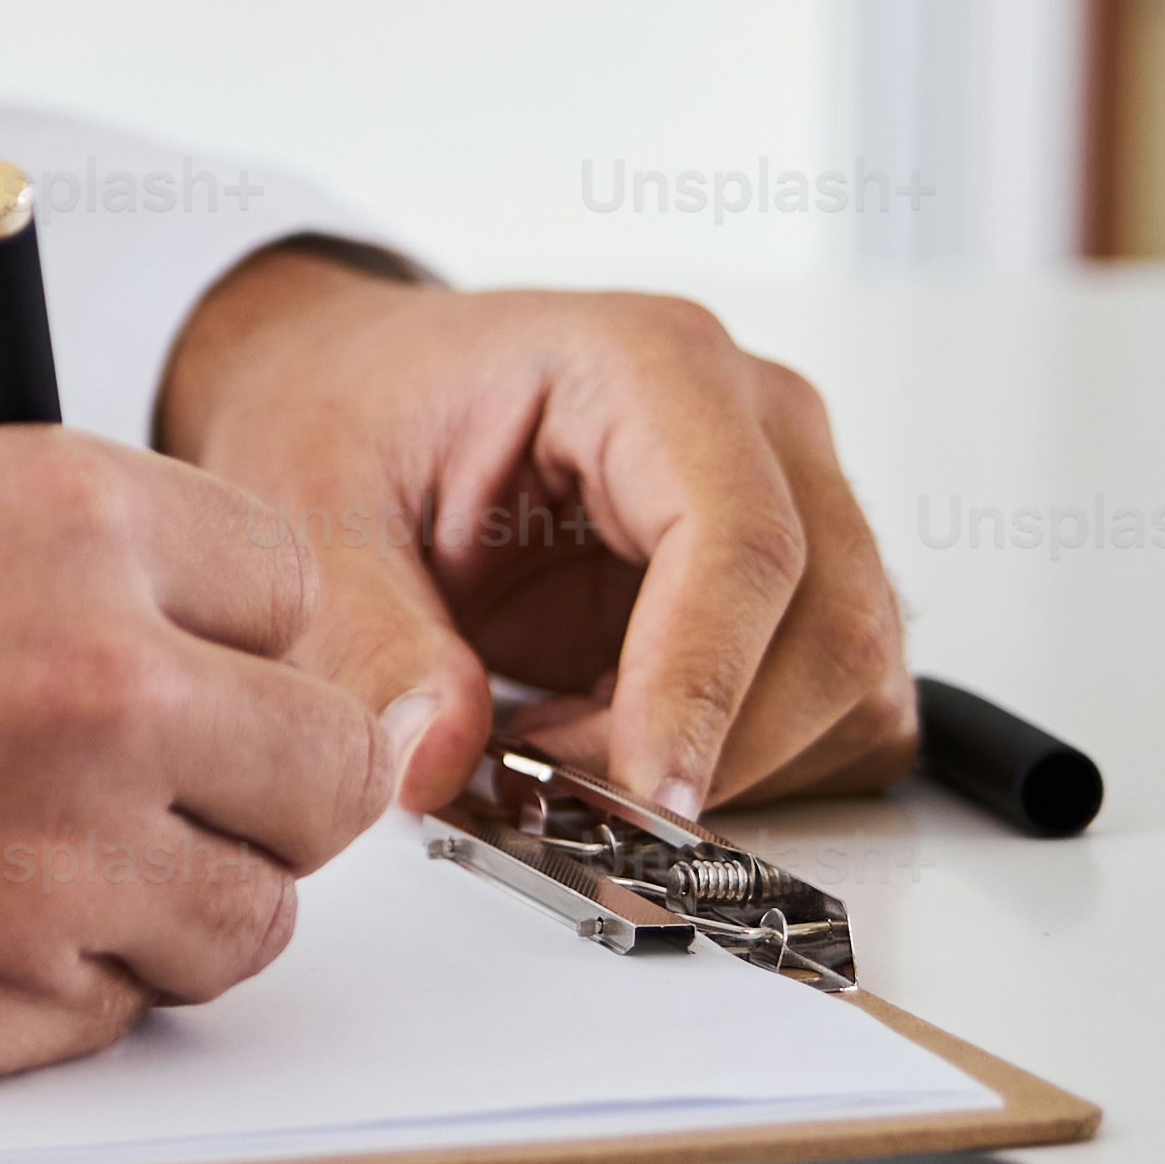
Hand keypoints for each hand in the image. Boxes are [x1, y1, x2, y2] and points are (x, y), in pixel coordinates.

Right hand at [0, 431, 417, 1108]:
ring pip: (248, 922)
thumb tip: (176, 642)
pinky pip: (114, 1018)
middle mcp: (100, 681)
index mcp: (68, 520)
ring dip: (159, 915)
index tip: (162, 676)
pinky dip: (46, 999)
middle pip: (323, 772)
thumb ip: (42, 566)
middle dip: (246, 798)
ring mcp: (57, 858)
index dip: (228, 649)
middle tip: (129, 805)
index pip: (291, 594)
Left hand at [151, 255, 912, 826]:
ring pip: (850, 684)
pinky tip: (614, 738)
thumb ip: (374, 637)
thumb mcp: (314, 510)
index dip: (705, 685)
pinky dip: (742, 765)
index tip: (648, 798)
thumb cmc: (352, 409)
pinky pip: (836, 716)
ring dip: (722, 763)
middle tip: (544, 784)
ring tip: (556, 743)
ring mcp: (800, 501)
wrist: (358, 389)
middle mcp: (758, 423)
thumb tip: (439, 759)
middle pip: (827, 626)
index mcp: (649, 365)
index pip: (741, 538)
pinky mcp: (800, 589)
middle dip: (702, 747)